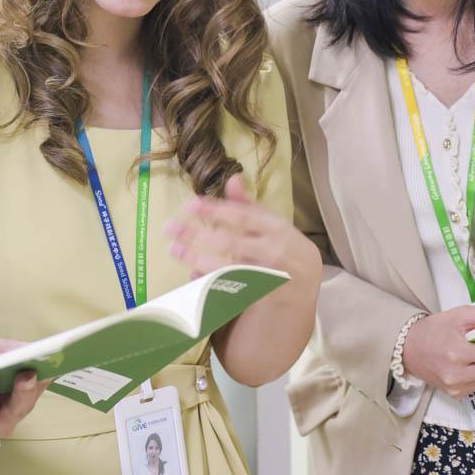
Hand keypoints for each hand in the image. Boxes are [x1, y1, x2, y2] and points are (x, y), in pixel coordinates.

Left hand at [162, 174, 320, 289]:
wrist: (305, 286)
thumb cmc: (285, 247)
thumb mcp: (272, 222)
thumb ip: (249, 203)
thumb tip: (232, 177)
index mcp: (277, 228)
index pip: (242, 217)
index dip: (214, 211)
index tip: (189, 205)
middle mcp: (274, 252)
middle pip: (229, 242)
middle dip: (196, 234)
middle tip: (169, 228)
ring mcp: (267, 277)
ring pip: (226, 268)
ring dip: (197, 258)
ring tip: (174, 250)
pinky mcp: (259, 297)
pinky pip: (229, 289)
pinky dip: (209, 280)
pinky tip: (191, 272)